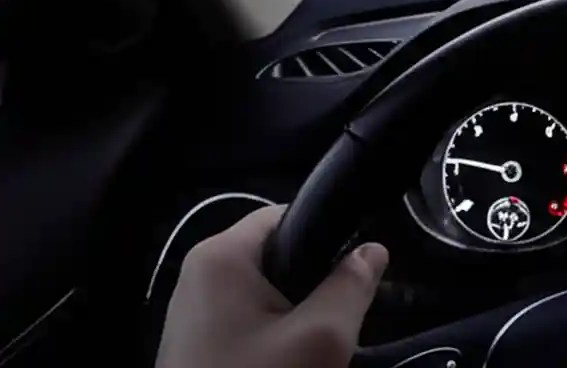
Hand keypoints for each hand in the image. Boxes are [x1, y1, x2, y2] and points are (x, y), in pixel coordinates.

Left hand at [156, 205, 388, 367]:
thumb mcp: (321, 339)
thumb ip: (352, 286)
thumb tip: (372, 250)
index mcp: (221, 256)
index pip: (287, 214)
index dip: (329, 235)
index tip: (357, 274)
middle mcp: (200, 275)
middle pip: (279, 256)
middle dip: (316, 283)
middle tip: (342, 319)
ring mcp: (194, 314)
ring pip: (268, 295)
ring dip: (300, 317)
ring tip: (319, 348)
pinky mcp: (197, 347)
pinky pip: (250, 323)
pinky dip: (277, 339)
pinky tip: (292, 366)